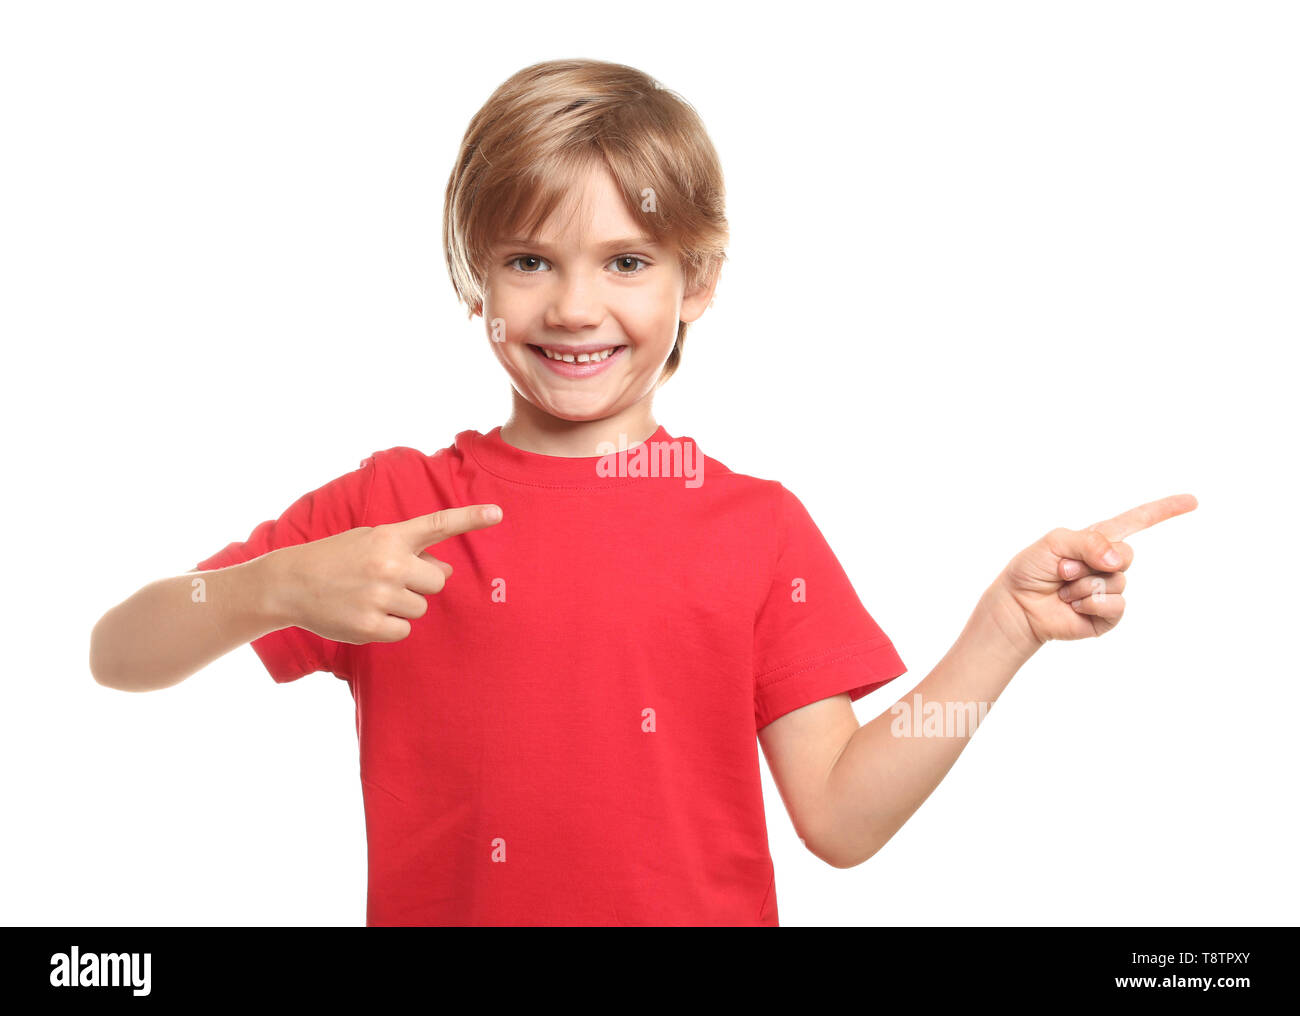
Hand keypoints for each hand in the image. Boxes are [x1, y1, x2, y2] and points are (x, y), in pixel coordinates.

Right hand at [263, 504, 502, 643]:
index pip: (438, 524)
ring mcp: (380, 596)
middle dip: (420, 583)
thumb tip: (446, 569)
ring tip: (369, 596)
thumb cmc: (335, 559)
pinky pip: (403, 631)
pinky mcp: (370, 626)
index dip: (471, 518)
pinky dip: (390, 627)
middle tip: (389, 580)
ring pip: (420, 608)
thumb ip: (410, 552)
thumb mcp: (370, 542)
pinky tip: (364, 613)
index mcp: (389, 537)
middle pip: (438, 581)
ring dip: (402, 605)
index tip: (498, 513)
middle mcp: (389, 564)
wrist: (288, 584)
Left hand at [990, 493, 1197, 649]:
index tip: (1192, 501)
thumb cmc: (1031, 570)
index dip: (1164, 510)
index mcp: (1098, 540)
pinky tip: (1072, 605)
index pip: (1137, 521)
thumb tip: (1118, 560)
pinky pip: (1114, 605)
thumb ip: (1089, 542)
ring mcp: (1110, 589)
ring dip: (1082, 585)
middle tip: (1062, 569)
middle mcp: (1108, 564)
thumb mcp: (1055, 542)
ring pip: (1116, 581)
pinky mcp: (1108, 615)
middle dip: (1089, 561)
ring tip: (1063, 588)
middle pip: (1126, 555)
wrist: (1018, 604)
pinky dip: (1089, 603)